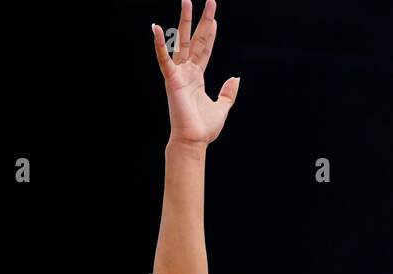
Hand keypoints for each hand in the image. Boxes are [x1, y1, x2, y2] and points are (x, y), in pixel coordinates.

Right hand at [152, 1, 238, 146]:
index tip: (214, 19)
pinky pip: (164, 59)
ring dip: (184, 21)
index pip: (205, 49)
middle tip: (208, 1)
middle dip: (201, 20)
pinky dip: (160, 44)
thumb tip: (236, 78)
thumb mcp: (222, 107)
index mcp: (197, 76)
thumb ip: (228, 92)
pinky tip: (156, 28)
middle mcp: (187, 71)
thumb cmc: (204, 127)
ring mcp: (178, 73)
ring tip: (187, 1)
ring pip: (182, 42)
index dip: (210, 34)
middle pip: (196, 40)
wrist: (194, 141)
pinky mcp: (171, 79)